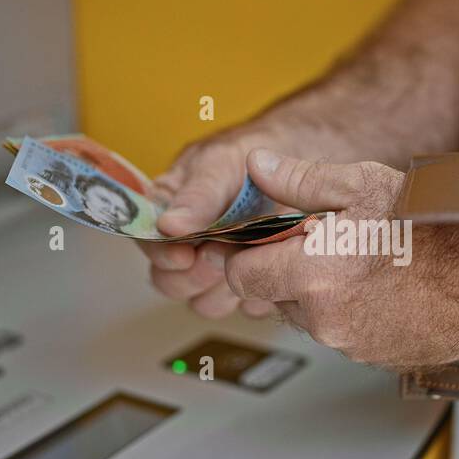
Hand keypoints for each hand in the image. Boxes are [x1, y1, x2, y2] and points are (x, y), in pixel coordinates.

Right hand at [140, 126, 281, 318]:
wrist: (310, 153)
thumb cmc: (258, 153)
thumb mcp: (223, 163)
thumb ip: (197, 197)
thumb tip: (168, 226)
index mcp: (170, 209)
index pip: (149, 245)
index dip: (162, 255)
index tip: (184, 255)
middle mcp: (190, 243)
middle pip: (172, 283)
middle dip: (196, 276)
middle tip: (220, 257)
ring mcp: (222, 266)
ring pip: (207, 303)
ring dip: (228, 289)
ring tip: (253, 257)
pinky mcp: (254, 283)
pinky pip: (249, 306)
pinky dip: (263, 292)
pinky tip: (278, 265)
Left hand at [225, 149, 458, 368]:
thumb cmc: (439, 230)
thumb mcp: (364, 185)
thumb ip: (300, 180)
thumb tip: (258, 167)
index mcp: (312, 275)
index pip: (243, 275)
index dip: (251, 253)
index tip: (268, 240)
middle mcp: (325, 319)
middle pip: (276, 297)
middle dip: (292, 270)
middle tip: (333, 242)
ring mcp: (352, 345)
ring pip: (313, 317)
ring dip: (326, 293)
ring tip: (369, 263)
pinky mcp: (378, 359)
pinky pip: (348, 334)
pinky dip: (357, 313)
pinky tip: (388, 287)